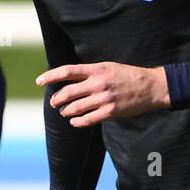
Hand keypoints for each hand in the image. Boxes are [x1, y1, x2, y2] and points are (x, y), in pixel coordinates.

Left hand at [38, 62, 168, 126]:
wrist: (150, 87)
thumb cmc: (127, 76)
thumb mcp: (107, 67)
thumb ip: (89, 73)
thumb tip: (68, 79)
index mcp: (96, 69)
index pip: (67, 71)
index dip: (50, 76)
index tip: (39, 81)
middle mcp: (98, 83)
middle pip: (67, 93)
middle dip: (56, 100)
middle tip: (54, 103)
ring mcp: (104, 99)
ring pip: (74, 108)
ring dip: (65, 111)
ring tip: (65, 112)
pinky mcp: (110, 112)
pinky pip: (86, 120)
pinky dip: (77, 122)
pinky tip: (75, 121)